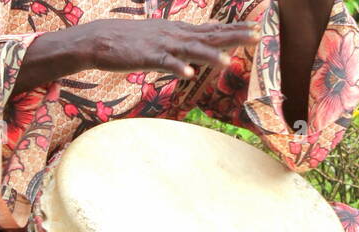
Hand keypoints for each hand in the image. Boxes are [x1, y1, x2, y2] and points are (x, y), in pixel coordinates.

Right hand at [18, 19, 260, 90]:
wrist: (101, 39)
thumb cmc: (131, 43)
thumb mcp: (160, 42)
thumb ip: (179, 49)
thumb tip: (194, 59)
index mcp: (179, 32)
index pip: (212, 30)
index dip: (234, 30)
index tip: (256, 29)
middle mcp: (175, 35)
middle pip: (209, 36)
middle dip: (233, 36)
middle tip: (257, 36)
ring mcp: (162, 45)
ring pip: (191, 50)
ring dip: (209, 56)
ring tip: (228, 63)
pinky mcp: (147, 56)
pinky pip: (165, 63)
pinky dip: (177, 68)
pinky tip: (189, 75)